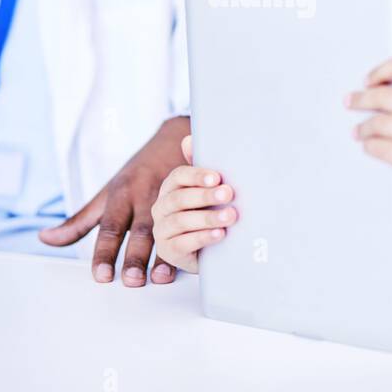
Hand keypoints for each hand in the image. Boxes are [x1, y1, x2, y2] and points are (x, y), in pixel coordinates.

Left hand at [38, 115, 188, 285]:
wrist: (173, 137)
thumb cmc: (136, 174)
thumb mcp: (106, 194)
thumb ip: (79, 221)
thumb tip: (45, 239)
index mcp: (120, 197)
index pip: (109, 228)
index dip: (104, 253)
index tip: (101, 277)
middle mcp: (144, 196)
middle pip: (138, 230)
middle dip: (135, 257)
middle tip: (132, 282)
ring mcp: (170, 194)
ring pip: (166, 226)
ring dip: (166, 253)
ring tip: (163, 278)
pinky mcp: (193, 191)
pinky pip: (195, 214)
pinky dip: (198, 234)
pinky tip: (200, 253)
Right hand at [150, 134, 234, 274]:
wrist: (210, 249)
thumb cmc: (208, 213)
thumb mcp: (209, 190)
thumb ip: (202, 168)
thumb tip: (188, 139)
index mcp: (170, 188)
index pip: (178, 176)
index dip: (197, 176)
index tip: (218, 177)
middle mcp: (161, 208)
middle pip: (179, 198)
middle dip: (205, 196)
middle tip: (228, 194)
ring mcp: (162, 230)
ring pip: (180, 221)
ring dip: (207, 218)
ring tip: (230, 216)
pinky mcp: (168, 251)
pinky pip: (183, 243)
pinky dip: (202, 238)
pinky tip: (220, 234)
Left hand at [346, 35, 391, 212]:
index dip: (382, 70)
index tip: (369, 79)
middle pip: (385, 94)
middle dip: (361, 99)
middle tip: (351, 102)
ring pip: (378, 122)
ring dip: (363, 127)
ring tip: (360, 130)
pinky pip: (379, 147)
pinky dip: (369, 145)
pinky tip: (370, 144)